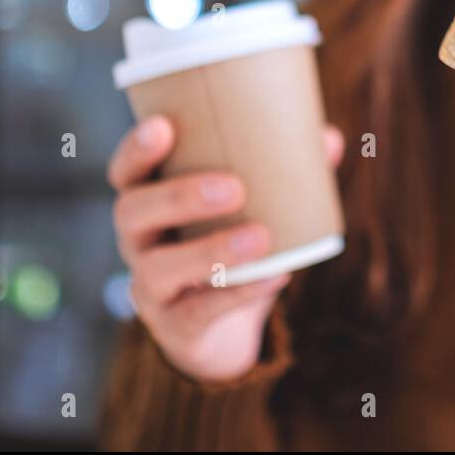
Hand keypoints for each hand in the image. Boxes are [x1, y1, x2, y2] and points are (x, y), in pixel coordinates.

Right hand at [106, 115, 344, 383]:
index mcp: (149, 201)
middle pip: (133, 213)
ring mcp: (150, 287)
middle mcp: (137, 242)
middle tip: (234, 188)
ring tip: (260, 237)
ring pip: (158, 269)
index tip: (164, 126)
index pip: (126, 173)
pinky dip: (239, 293)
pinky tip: (275, 277)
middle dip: (179, 197)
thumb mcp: (251, 208)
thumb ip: (285, 172)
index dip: (136, 150)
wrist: (221, 328)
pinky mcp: (173, 326)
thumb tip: (329, 138)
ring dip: (210, 251)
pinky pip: (197, 312)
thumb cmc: (230, 245)